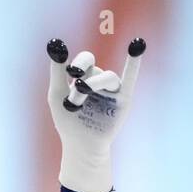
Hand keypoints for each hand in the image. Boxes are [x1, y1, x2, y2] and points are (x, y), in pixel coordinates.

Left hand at [46, 36, 144, 191]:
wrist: (81, 147)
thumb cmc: (68, 123)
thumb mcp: (56, 96)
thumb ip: (56, 71)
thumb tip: (56, 44)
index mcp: (85, 79)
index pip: (86, 61)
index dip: (80, 63)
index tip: (71, 71)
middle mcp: (100, 83)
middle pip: (95, 69)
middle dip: (84, 73)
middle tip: (77, 84)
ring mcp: (112, 91)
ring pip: (108, 76)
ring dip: (93, 85)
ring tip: (79, 100)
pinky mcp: (123, 100)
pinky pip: (131, 78)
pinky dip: (134, 63)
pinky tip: (137, 47)